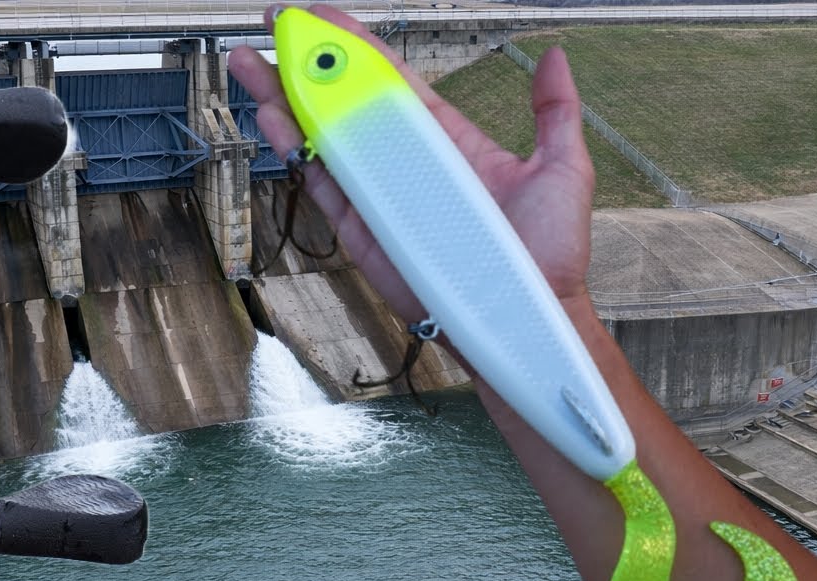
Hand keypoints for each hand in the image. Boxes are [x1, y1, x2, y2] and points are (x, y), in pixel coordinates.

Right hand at [228, 4, 595, 323]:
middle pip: (346, 102)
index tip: (326, 20)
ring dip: (286, 103)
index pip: (394, 80)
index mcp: (447, 140)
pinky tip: (276, 122)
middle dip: (307, 66)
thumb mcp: (562, 168)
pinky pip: (325, 187)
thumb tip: (555, 60)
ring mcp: (381, 196)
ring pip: (324, 140)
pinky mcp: (364, 231)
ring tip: (254, 68)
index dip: (358, 47)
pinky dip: (297, 154)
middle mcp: (407, 164)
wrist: (524, 316)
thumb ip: (554, 111)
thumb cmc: (546, 254)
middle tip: (275, 30)